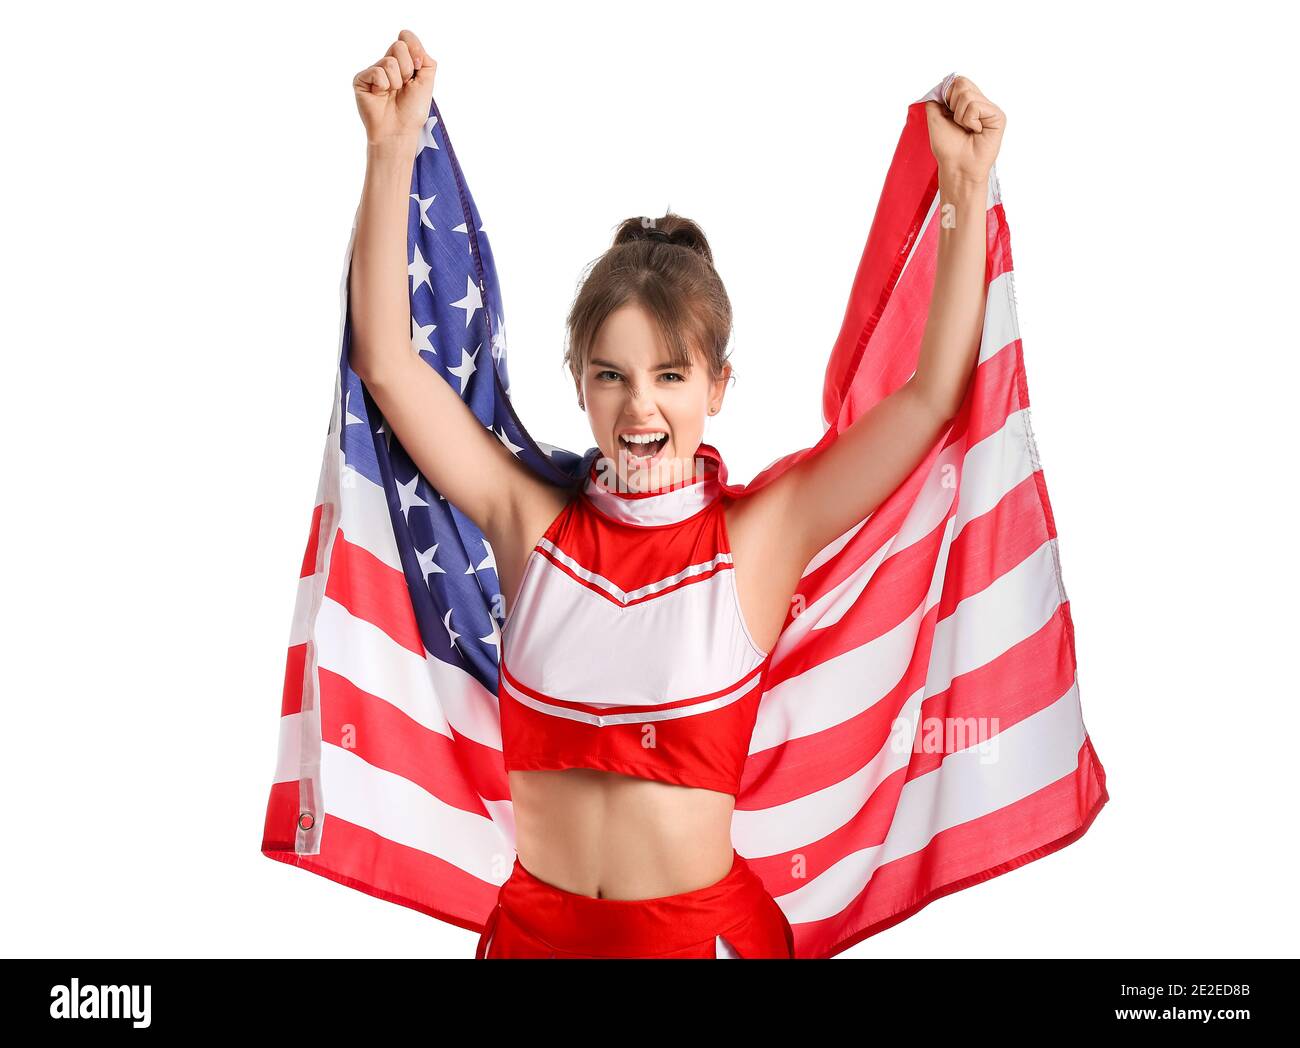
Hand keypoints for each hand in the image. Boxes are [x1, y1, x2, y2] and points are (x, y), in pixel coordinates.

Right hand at [353, 29, 436, 148]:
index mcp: (402, 62)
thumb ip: (425, 57)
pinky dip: (383, 86)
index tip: (417, 72)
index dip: (415, 53)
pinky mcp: (361, 79)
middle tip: (404, 86)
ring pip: (389, 61)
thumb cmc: (412, 110)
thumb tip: (406, 37)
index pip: (406, 38)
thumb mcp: (427, 81)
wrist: (399, 130)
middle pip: (399, 46)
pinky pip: (377, 72)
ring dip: (396, 81)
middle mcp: (387, 64)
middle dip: (407, 69)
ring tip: (392, 93)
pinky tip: (380, 95)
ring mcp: (373, 71)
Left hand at [925, 76, 1004, 184]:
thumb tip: (944, 83)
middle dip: (952, 105)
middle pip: (962, 83)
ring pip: (967, 95)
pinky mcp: (998, 115)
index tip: (948, 115)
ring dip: (960, 116)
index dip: (947, 96)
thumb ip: (936, 98)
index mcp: (967, 102)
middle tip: (959, 124)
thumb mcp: (935, 118)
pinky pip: (975, 106)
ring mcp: (989, 108)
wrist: (957, 166)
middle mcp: (980, 102)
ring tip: (968, 129)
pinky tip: (976, 131)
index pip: (958, 81)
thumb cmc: (948, 147)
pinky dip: (969, 120)